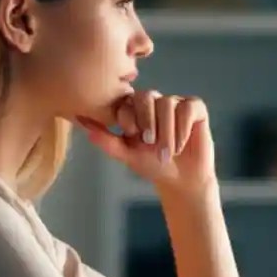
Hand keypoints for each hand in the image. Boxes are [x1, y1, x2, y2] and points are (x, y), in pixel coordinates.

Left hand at [76, 89, 215, 193]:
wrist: (181, 179)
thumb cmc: (152, 165)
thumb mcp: (126, 155)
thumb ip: (106, 139)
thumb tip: (81, 121)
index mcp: (135, 109)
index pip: (128, 101)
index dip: (130, 118)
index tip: (133, 137)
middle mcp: (155, 102)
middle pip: (148, 96)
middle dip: (147, 120)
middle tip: (149, 142)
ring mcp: (175, 104)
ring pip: (168, 104)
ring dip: (167, 131)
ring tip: (167, 152)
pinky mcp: (195, 109)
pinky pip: (188, 108)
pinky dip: (183, 128)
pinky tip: (181, 144)